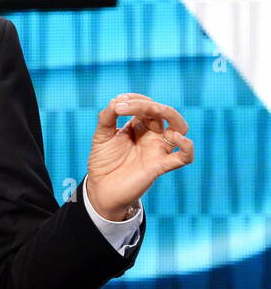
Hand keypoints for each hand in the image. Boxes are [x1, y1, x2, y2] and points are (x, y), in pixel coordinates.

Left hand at [86, 92, 193, 219]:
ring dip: (170, 114)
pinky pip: (184, 156)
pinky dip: (186, 146)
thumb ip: (107, 117)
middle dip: (146, 104)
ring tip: (154, 109)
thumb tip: (116, 99)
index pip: (145, 104)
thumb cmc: (104, 161)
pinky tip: (176, 137)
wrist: (101, 188)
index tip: (116, 103)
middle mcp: (153, 134)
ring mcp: (159, 149)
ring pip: (180, 127)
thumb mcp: (101, 135)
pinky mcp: (161, 165)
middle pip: (161, 111)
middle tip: (125, 106)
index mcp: (139, 125)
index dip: (134, 99)